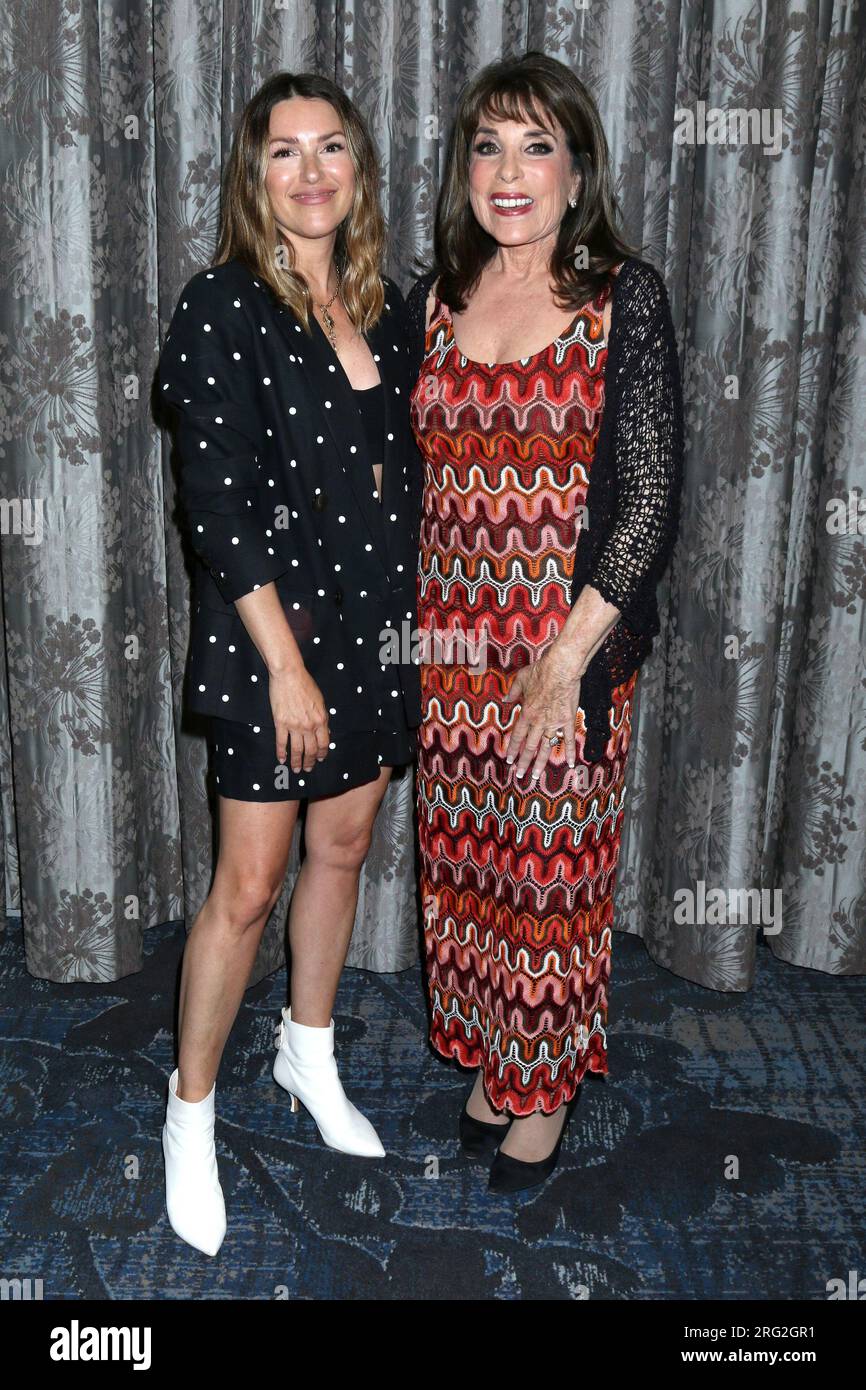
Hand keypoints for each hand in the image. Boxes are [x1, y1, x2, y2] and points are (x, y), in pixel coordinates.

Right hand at [268, 665, 329, 771]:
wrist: (289, 675)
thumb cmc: (305, 684)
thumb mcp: (320, 701)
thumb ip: (322, 717)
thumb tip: (325, 731)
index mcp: (321, 719)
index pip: (324, 743)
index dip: (322, 753)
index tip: (319, 759)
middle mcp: (309, 725)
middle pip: (310, 750)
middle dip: (310, 762)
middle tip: (307, 769)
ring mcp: (294, 725)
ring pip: (297, 749)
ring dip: (297, 762)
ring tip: (296, 769)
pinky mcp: (281, 723)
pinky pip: (281, 742)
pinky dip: (281, 753)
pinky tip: (282, 759)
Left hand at [503, 640, 584, 781]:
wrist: (561, 669)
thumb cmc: (540, 671)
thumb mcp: (520, 679)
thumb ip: (513, 691)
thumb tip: (506, 700)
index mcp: (526, 713)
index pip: (517, 736)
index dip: (512, 749)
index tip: (509, 760)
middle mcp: (539, 722)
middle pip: (530, 746)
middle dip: (524, 762)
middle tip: (519, 775)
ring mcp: (554, 723)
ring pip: (546, 747)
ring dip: (541, 763)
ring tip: (537, 776)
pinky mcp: (568, 720)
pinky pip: (568, 739)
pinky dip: (569, 752)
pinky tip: (569, 764)